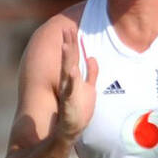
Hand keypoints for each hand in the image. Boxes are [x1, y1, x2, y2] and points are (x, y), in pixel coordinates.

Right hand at [57, 25, 97, 140]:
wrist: (71, 130)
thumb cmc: (79, 110)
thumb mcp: (89, 88)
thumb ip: (92, 73)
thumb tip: (92, 57)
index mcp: (73, 78)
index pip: (73, 57)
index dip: (73, 43)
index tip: (70, 28)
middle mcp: (68, 82)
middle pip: (69, 59)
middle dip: (68, 44)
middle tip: (65, 28)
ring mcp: (68, 92)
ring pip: (67, 71)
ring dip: (66, 58)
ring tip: (66, 45)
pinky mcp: (69, 102)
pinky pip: (70, 89)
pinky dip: (71, 80)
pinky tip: (72, 69)